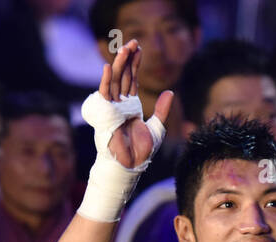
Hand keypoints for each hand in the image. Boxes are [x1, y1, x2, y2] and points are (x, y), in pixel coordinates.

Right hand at [98, 39, 172, 167]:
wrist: (131, 165)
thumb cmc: (141, 152)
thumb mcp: (157, 128)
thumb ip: (162, 110)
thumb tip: (170, 91)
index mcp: (131, 106)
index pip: (132, 80)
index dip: (135, 64)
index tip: (139, 49)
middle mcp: (120, 104)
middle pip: (123, 76)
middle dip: (127, 59)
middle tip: (133, 42)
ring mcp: (112, 108)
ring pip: (115, 81)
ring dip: (119, 64)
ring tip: (125, 48)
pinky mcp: (106, 113)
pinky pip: (105, 94)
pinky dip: (106, 80)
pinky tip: (110, 67)